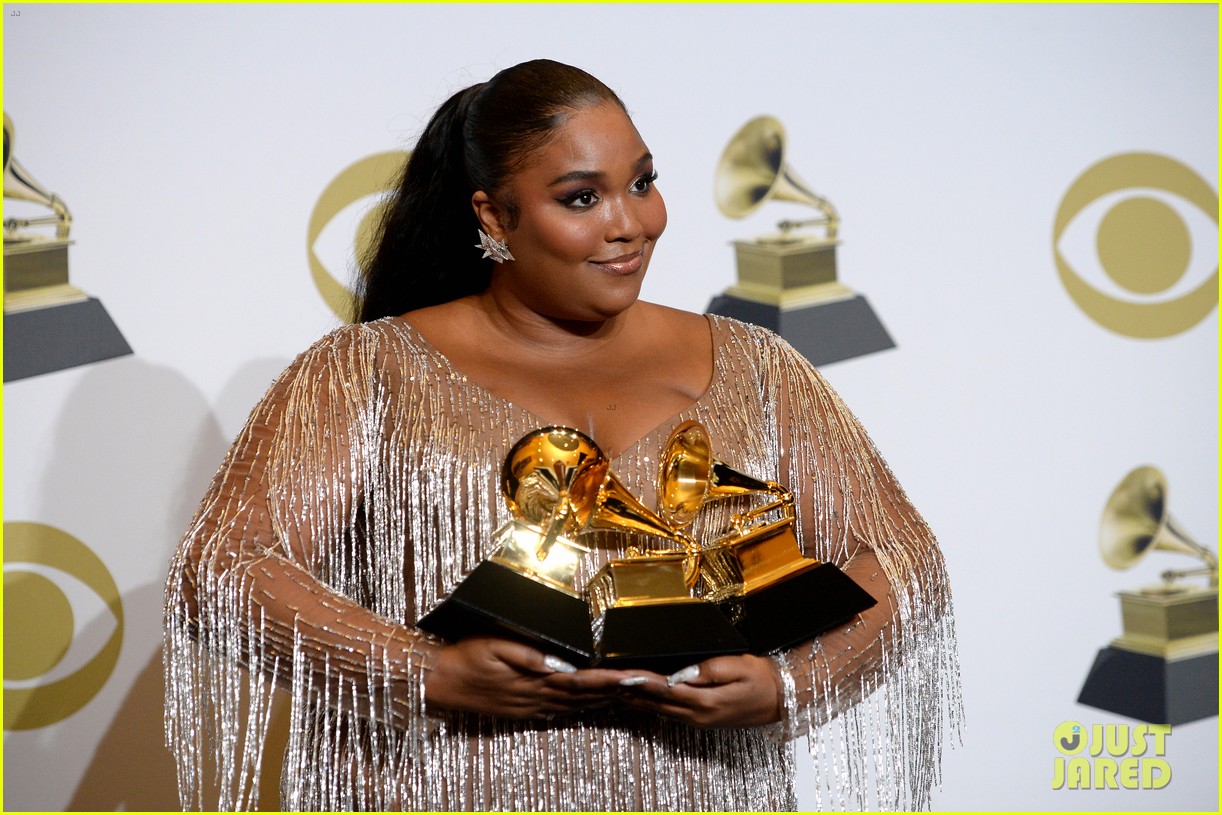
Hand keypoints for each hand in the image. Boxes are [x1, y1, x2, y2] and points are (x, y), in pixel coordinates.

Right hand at [423, 636, 638, 719]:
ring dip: (604, 701)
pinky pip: (561, 711)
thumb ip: (528, 653)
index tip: (634, 676)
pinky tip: (594, 705)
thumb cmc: (465, 655)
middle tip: (645, 686)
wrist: (439, 680)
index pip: (582, 680)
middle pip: (586, 696)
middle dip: (617, 692)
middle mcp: (537, 697)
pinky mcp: (524, 710)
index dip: (610, 680)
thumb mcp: (494, 645)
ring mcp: (531, 707)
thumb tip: (558, 660)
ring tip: (630, 694)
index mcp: (534, 679)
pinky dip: (582, 708)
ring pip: (577, 706)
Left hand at [615, 654, 782, 727]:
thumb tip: (680, 672)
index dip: (641, 681)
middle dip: (632, 692)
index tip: (621, 674)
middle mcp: (698, 716)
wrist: (779, 699)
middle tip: (609, 681)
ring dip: (638, 700)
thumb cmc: (760, 679)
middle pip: (657, 703)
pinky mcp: (701, 720)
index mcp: (705, 701)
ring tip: (616, 689)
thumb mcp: (737, 666)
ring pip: (660, 710)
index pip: (665, 688)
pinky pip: (669, 713)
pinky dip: (652, 705)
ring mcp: (699, 721)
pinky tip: (641, 699)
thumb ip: (707, 670)